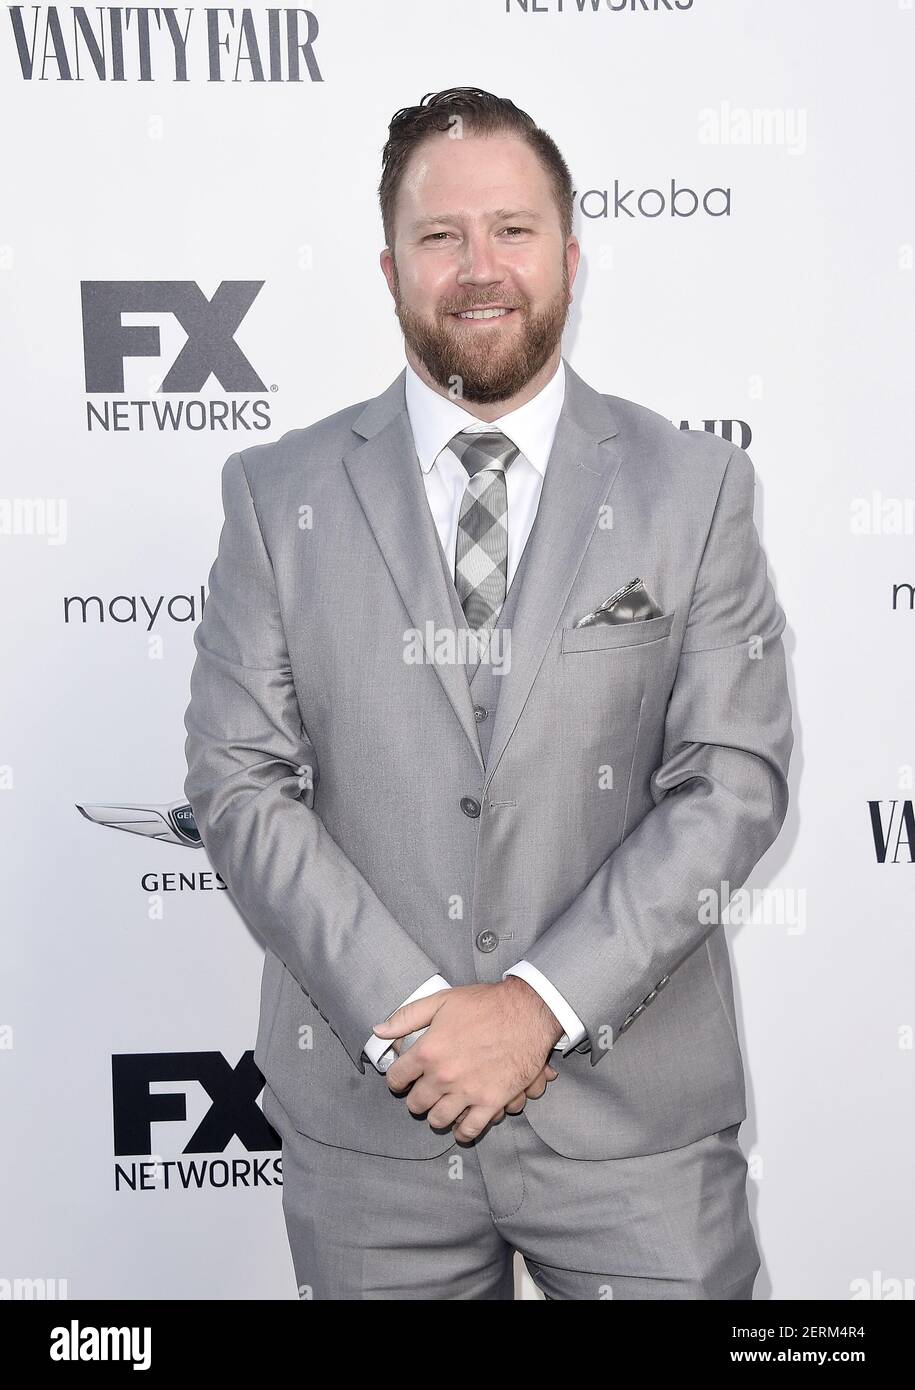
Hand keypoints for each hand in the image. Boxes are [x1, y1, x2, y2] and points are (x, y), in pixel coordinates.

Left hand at [372, 979, 564, 1141]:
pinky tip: (461, 1124)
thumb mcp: (441, 1000)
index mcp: (428, 1051)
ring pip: (438, 1120)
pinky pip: (469, 1130)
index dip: (396, 1079)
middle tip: (423, 1093)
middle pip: (416, 1103)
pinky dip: (462, 1132)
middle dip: (416, 1098)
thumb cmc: (484, 1004)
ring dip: (436, 1115)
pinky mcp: (491, 1102)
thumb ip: (407, 1017)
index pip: (397, 1077)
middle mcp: (443, 1076)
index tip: (402, 1079)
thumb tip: (378, 1031)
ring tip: (441, 1107)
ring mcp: (467, 1092)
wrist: (527, 1012)